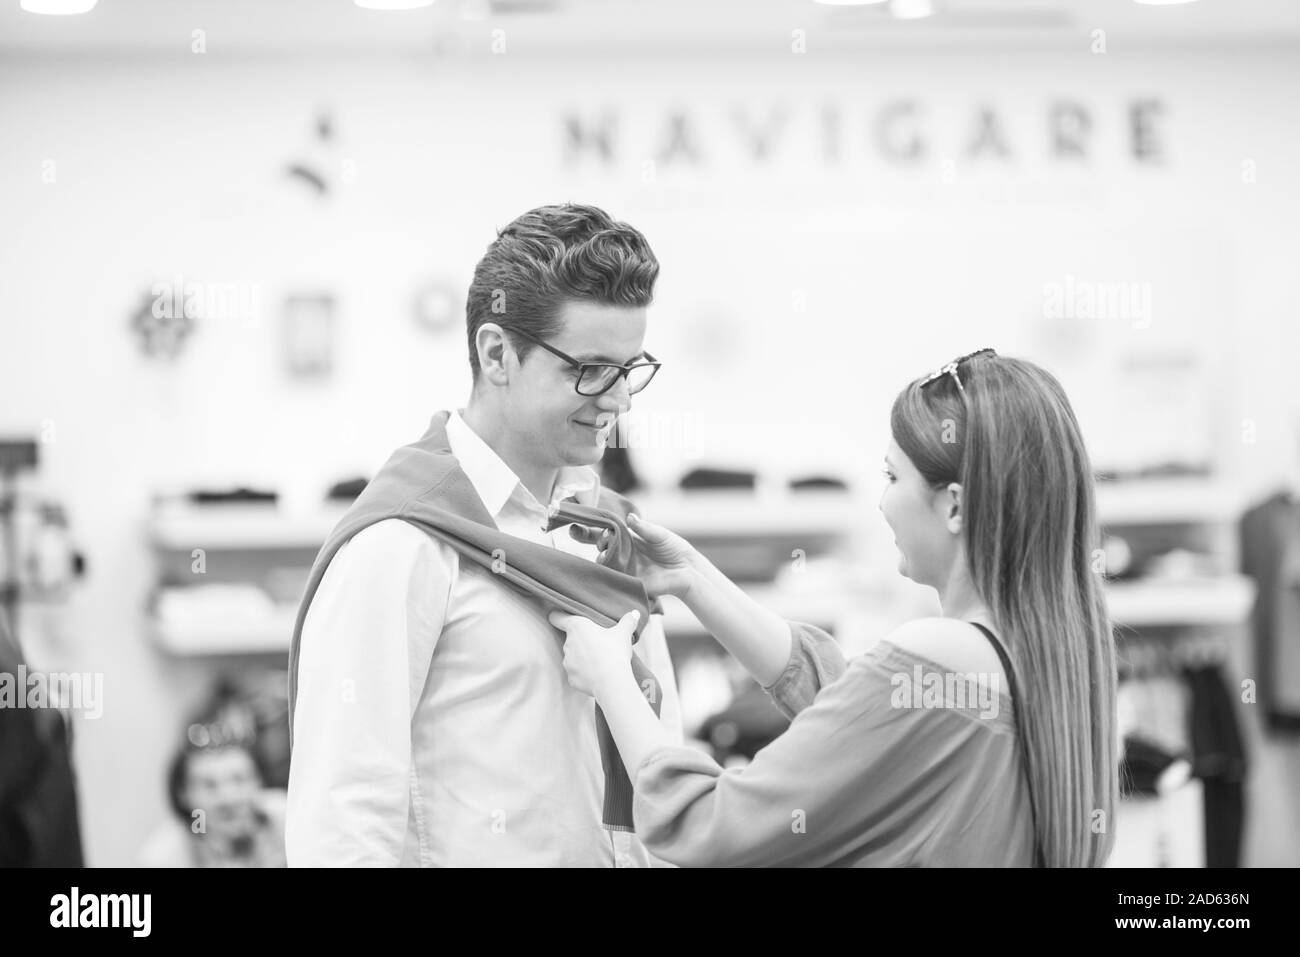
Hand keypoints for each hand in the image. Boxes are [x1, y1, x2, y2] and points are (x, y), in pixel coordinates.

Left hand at [549, 609, 639, 697]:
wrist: (611, 682)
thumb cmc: (615, 653)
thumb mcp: (623, 634)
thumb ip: (628, 621)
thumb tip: (635, 613)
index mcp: (577, 627)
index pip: (557, 617)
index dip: (558, 616)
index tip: (560, 617)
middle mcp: (567, 644)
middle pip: (570, 639)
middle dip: (581, 641)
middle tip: (598, 644)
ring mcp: (567, 662)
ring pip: (573, 657)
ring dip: (583, 658)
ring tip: (599, 661)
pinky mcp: (571, 678)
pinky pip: (577, 673)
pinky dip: (584, 674)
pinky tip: (597, 674)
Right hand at [570, 513, 697, 598]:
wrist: (687, 570)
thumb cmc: (674, 548)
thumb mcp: (660, 535)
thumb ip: (644, 528)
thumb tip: (629, 518)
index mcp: (628, 537)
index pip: (606, 530)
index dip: (591, 527)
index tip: (579, 524)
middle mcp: (622, 551)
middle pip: (599, 544)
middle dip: (588, 538)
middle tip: (589, 536)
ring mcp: (624, 566)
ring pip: (603, 561)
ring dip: (600, 556)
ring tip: (605, 554)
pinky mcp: (629, 581)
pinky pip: (613, 578)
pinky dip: (607, 574)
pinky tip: (606, 568)